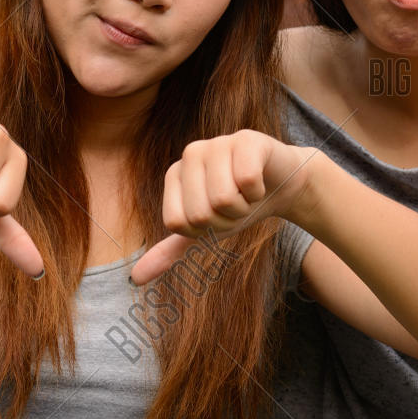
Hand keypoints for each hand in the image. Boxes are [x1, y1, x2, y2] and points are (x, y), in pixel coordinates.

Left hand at [132, 130, 317, 284]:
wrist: (281, 184)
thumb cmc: (239, 205)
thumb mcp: (203, 230)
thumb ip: (170, 251)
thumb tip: (135, 278)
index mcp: (173, 174)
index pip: (178, 222)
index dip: (205, 230)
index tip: (218, 215)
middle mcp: (190, 153)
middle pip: (200, 213)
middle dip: (227, 220)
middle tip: (237, 204)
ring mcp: (217, 142)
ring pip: (224, 199)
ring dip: (244, 207)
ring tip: (248, 194)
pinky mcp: (246, 140)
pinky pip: (247, 181)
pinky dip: (259, 193)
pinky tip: (260, 182)